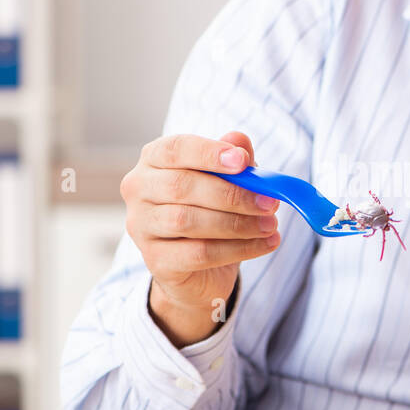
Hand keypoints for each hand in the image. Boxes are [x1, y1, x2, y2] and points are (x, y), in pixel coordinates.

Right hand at [119, 131, 281, 347]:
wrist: (197, 270)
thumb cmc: (210, 213)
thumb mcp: (228, 181)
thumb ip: (233, 159)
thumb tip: (239, 140)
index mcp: (153, 160)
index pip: (175, 149)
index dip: (209, 153)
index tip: (242, 161)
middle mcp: (139, 189)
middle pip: (181, 186)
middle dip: (232, 194)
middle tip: (269, 201)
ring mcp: (142, 227)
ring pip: (189, 221)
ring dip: (238, 223)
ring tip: (271, 224)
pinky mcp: (156, 261)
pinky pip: (199, 253)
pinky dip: (238, 249)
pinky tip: (264, 243)